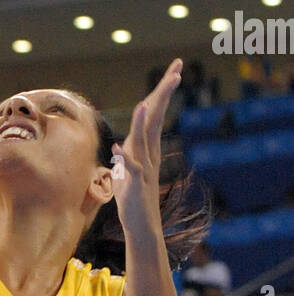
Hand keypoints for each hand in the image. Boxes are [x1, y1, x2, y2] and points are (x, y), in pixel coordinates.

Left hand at [111, 59, 181, 244]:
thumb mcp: (127, 170)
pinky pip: (129, 169)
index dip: (162, 91)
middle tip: (177, 69)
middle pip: (155, 117)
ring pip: (143, 140)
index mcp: (146, 146)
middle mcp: (148, 153)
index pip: (154, 112)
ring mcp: (143, 167)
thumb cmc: (134, 197)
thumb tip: (121, 145)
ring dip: (143, 122)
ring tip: (146, 103)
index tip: (175, 69)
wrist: (142, 225)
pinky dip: (124, 158)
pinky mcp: (134, 184)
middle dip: (164, 93)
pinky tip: (118, 148)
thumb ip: (126, 155)